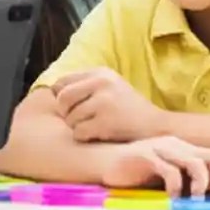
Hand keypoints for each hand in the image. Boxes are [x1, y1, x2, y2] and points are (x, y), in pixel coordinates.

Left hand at [53, 68, 167, 141]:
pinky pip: (78, 132)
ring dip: (78, 128)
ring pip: (69, 118)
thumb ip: (85, 86)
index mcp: (101, 72)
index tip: (71, 108)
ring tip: (95, 127)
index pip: (62, 82)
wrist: (159, 128)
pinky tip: (99, 136)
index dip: (62, 98)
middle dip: (66, 113)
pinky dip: (85, 138)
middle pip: (62, 99)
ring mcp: (104, 101)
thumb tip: (51, 90)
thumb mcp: (111, 88)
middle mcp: (102, 82)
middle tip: (79, 121)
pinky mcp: (106, 121)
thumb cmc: (130, 111)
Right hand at [100, 136, 209, 196]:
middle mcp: (177, 146)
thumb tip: (209, 203)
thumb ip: (184, 184)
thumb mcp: (165, 179)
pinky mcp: (146, 156)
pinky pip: (170, 170)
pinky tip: (171, 196)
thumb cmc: (135, 175)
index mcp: (184, 150)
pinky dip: (176, 186)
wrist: (102, 163)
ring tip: (193, 199)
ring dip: (200, 184)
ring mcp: (161, 149)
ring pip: (196, 163)